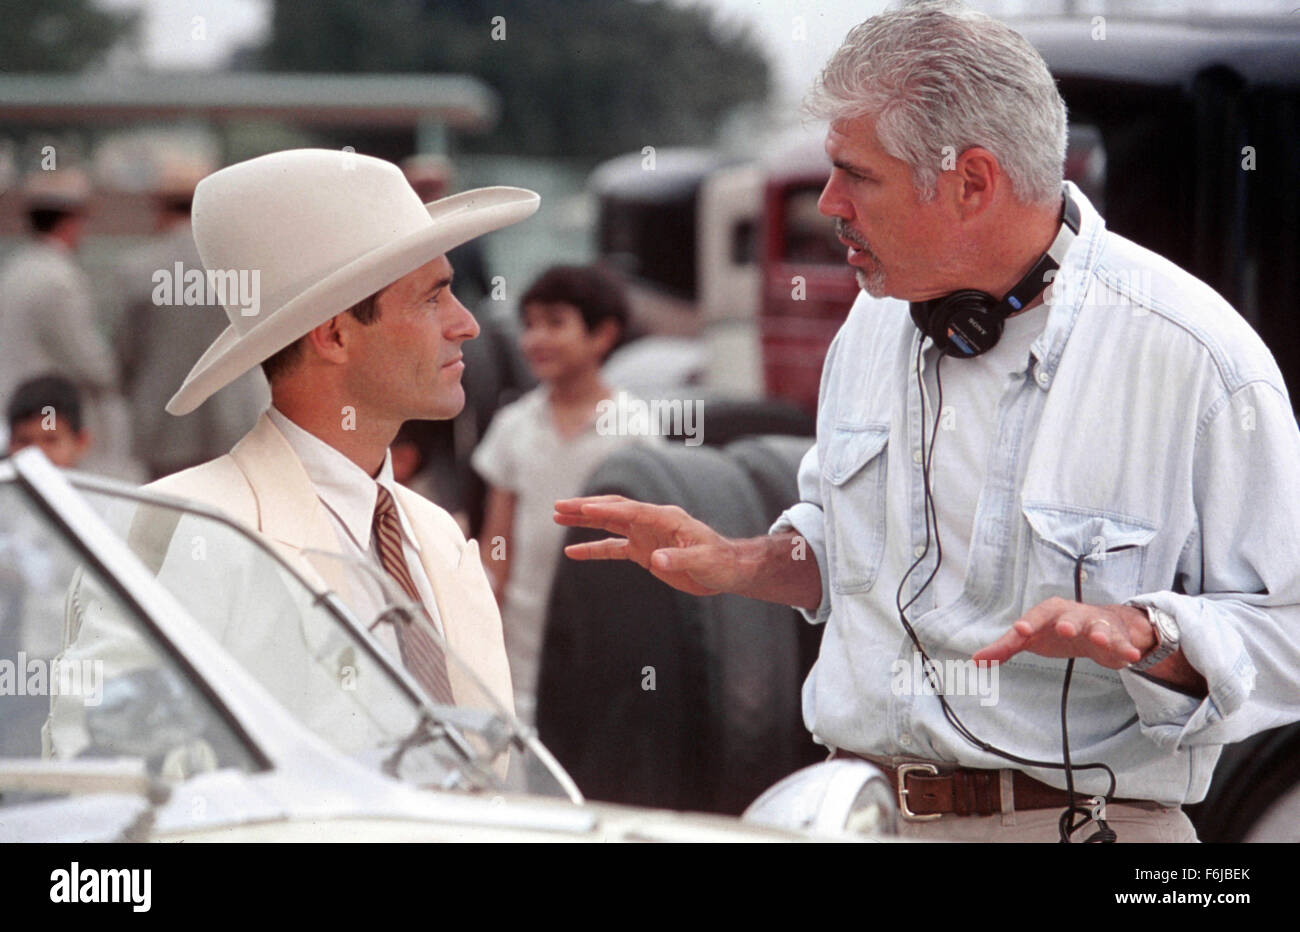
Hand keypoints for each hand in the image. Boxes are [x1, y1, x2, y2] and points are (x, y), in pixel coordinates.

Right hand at [553, 495, 741, 596]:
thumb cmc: (720, 562)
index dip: (607, 510)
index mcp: (666, 518)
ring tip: (557, 517)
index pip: (631, 511)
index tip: (583, 509)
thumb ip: (680, 559)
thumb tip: (655, 559)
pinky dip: (593, 549)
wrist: (727, 570)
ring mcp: (645, 535)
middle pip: (613, 510)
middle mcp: (652, 522)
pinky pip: (613, 548)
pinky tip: (572, 552)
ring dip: (584, 521)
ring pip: (608, 524)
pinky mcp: (643, 552)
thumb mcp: (703, 561)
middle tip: (558, 505)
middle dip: (586, 508)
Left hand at [973, 597, 1155, 669]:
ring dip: (1100, 632)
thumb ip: (1005, 648)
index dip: (1029, 623)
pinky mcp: (1116, 639)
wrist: (1099, 628)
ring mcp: (1096, 624)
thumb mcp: (1031, 638)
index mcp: (1049, 612)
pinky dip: (1125, 649)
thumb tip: (976, 660)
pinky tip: (1131, 657)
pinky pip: (1121, 643)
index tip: (1019, 632)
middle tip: (1064, 629)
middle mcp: (1073, 614)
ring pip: (1099, 626)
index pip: (1037, 615)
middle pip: (1069, 615)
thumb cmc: (1056, 630)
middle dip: (1067, 622)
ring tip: (1102, 640)